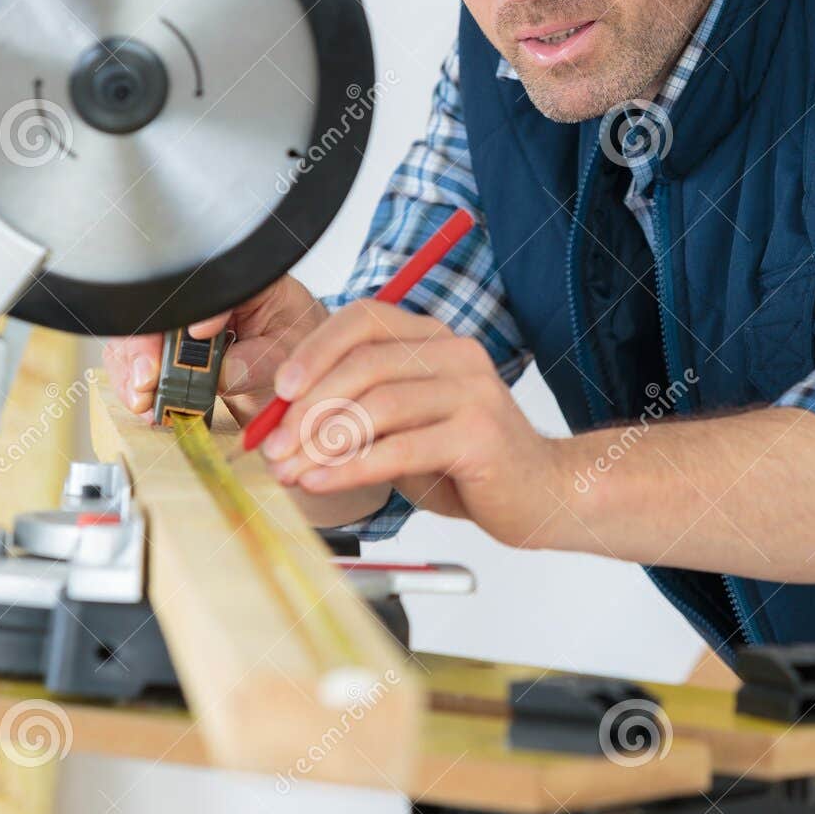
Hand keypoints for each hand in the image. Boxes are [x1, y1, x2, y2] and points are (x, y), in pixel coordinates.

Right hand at [102, 274, 327, 424]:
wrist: (294, 365)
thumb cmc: (295, 346)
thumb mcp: (291, 352)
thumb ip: (261, 361)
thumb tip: (225, 372)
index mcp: (240, 283)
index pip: (208, 284)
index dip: (196, 309)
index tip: (199, 334)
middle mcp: (202, 297)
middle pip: (157, 309)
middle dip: (144, 346)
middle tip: (147, 379)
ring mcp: (180, 322)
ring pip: (138, 336)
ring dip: (132, 370)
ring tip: (143, 400)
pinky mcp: (167, 349)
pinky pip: (137, 362)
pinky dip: (135, 385)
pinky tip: (146, 404)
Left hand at [257, 298, 567, 547]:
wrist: (540, 494)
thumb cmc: (466, 460)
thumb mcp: (402, 426)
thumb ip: (354, 413)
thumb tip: (281, 421)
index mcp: (434, 338)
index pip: (363, 319)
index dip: (314, 351)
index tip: (280, 391)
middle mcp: (455, 353)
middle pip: (364, 364)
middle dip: (307, 408)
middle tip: (274, 446)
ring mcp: (471, 391)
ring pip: (379, 405)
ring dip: (322, 442)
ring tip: (291, 470)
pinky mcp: (478, 435)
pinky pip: (400, 449)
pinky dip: (350, 468)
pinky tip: (320, 483)